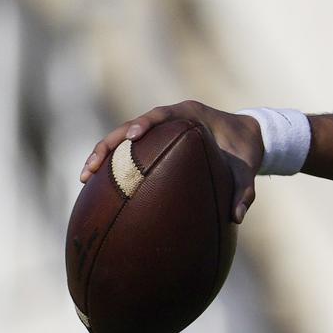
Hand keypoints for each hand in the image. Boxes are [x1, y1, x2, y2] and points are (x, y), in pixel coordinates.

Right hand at [80, 100, 262, 222]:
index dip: (144, 124)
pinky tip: (101, 183)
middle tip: (93, 166)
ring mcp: (160, 129)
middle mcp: (170, 118)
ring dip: (104, 155)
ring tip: (85, 177)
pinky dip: (116, 163)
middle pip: (130, 126)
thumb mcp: (247, 173)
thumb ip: (244, 192)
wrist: (247, 140)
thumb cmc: (245, 154)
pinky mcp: (155, 142)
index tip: (132, 137)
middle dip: (109, 145)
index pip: (161, 115)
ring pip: (123, 138)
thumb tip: (237, 217)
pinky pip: (131, 150)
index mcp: (190, 114)